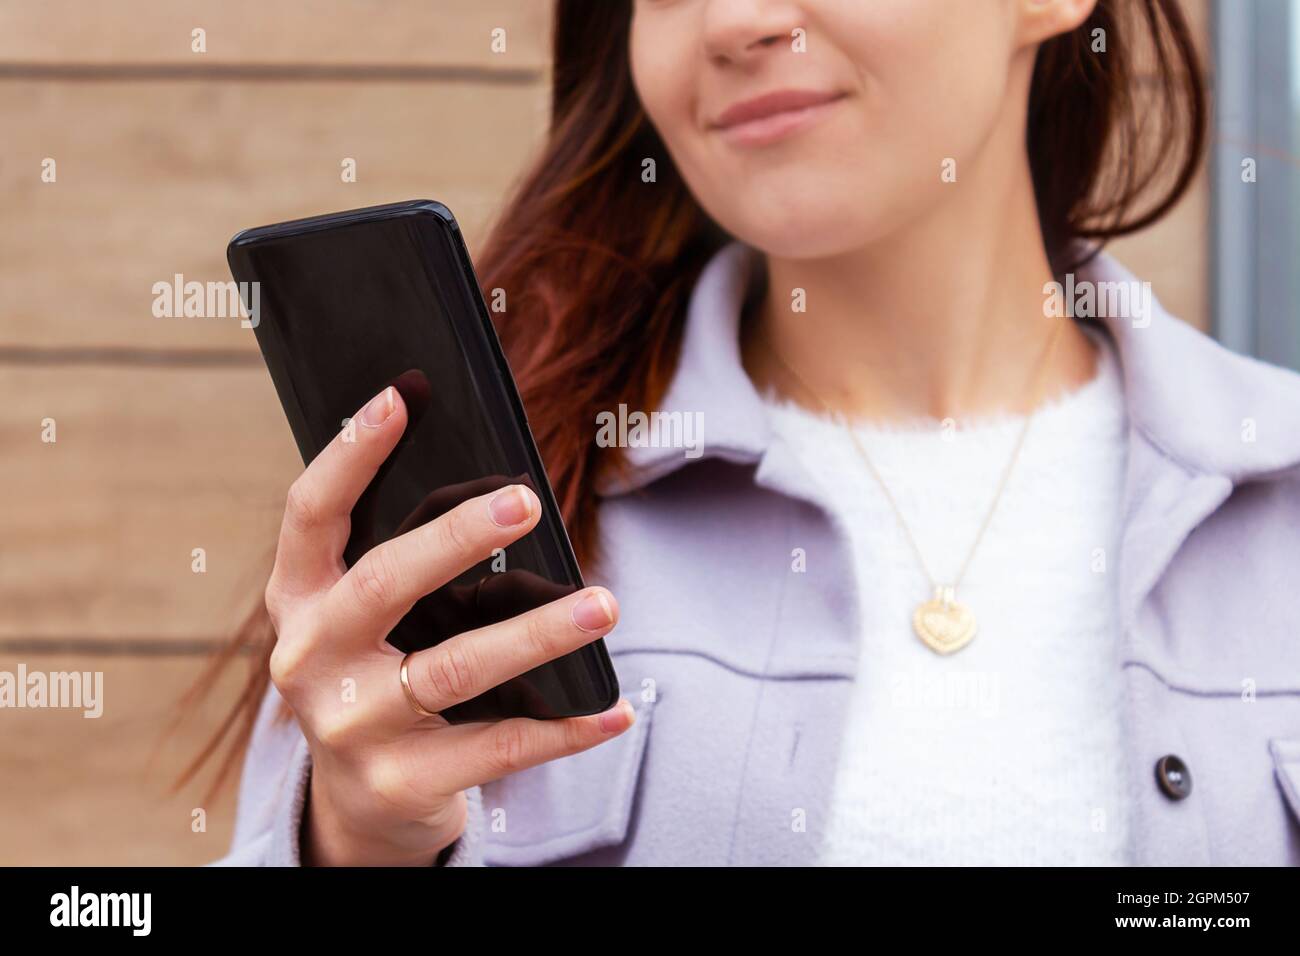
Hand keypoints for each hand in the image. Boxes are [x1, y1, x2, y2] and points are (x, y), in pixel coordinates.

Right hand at [263, 385, 633, 865]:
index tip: (401, 396)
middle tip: (528, 501)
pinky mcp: (401, 782)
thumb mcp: (370, 619)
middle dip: (457, 536)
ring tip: (604, 605)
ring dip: (537, 634)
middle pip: (384, 582)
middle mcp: (309, 659)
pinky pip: (497, 748)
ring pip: (453, 669)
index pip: (310, 514)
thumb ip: (406, 562)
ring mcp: (351, 726)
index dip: (349, 453)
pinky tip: (612, 708)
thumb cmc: (382, 674)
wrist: (362, 803)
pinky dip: (564, 727)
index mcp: (297, 601)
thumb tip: (500, 488)